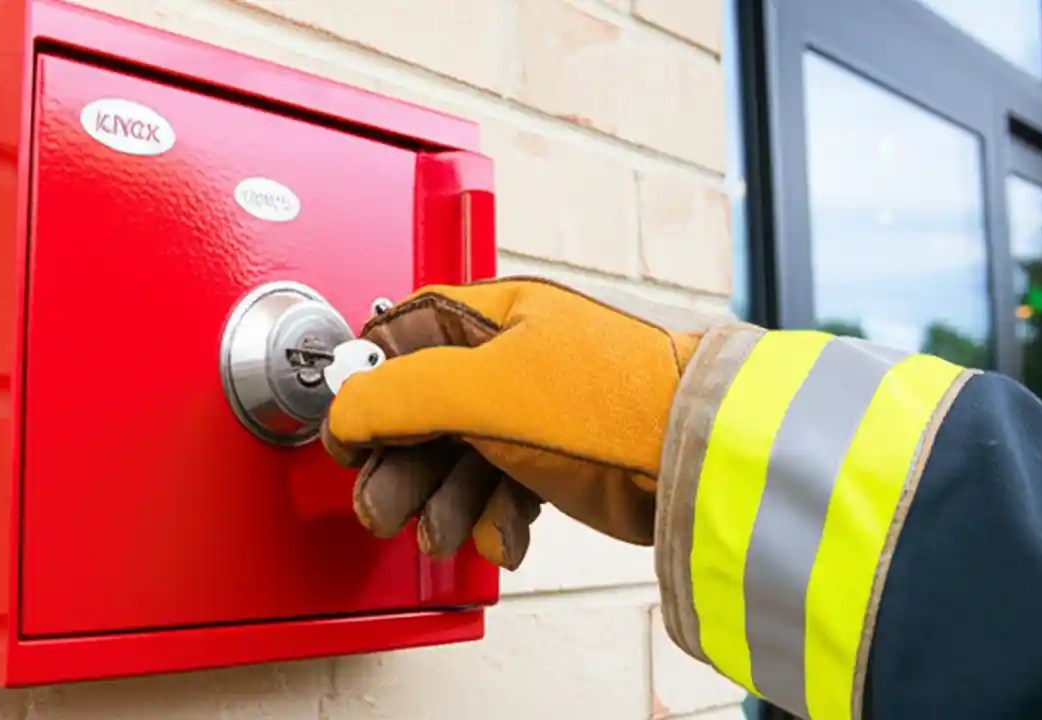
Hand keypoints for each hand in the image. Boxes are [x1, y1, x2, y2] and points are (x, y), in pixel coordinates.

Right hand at [321, 277, 730, 568]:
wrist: (697, 460)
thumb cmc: (612, 404)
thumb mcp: (483, 388)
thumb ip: (398, 393)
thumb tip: (344, 410)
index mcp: (490, 318)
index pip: (399, 340)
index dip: (366, 390)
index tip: (347, 437)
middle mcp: (509, 359)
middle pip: (422, 411)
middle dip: (399, 465)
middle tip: (383, 506)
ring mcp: (533, 412)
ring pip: (458, 458)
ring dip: (442, 502)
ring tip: (442, 532)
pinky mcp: (555, 460)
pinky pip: (500, 488)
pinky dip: (493, 518)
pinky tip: (501, 535)